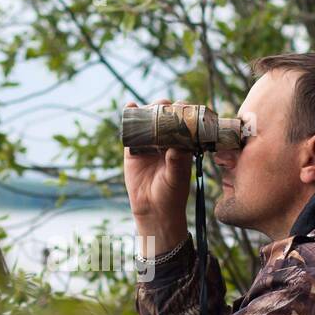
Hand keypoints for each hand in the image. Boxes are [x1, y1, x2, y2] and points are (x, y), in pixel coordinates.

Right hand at [124, 99, 190, 256]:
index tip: (181, 108)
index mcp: (182, 144)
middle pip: (166, 115)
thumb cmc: (171, 193)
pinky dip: (130, 116)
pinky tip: (130, 106)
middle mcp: (166, 140)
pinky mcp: (133, 149)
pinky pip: (131, 130)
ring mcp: (149, 142)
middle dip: (165, 107)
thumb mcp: (177, 178)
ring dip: (149, 109)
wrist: (152, 208)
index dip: (183, 111)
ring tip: (148, 108)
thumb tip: (176, 146)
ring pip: (149, 119)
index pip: (184, 121)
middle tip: (163, 108)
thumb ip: (177, 162)